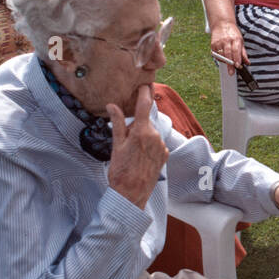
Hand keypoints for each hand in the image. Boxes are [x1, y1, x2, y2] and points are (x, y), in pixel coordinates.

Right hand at [105, 86, 168, 207]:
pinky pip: (156, 143)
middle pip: (146, 121)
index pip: (145, 105)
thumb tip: (112, 105)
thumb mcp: (116, 145)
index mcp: (142, 132)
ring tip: (132, 153)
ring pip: (150, 132)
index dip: (145, 92)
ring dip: (142, 136)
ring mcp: (162, 146)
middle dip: (136, 124)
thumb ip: (117, 123)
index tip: (145, 83)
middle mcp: (155, 136)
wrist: (132, 194)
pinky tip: (140, 157)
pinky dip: (148, 145)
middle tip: (125, 140)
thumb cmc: (120, 171)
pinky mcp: (165, 155)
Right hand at [210, 22, 247, 71]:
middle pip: (228, 54)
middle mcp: (227, 40)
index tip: (238, 66)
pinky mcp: (213, 44)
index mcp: (235, 39)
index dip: (237, 59)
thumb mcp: (240, 41)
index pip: (236, 50)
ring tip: (228, 65)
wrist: (222, 23)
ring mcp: (219, 42)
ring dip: (225, 62)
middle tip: (231, 72)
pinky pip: (216, 55)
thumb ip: (243, 53)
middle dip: (230, 64)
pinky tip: (223, 58)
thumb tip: (247, 62)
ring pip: (221, 55)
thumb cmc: (233, 33)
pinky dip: (220, 59)